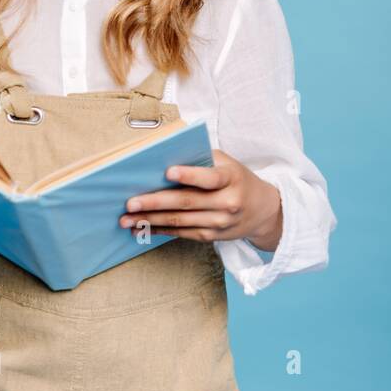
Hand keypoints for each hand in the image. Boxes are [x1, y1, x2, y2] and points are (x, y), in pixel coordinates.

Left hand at [119, 149, 283, 250]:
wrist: (263, 210)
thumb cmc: (238, 179)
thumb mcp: (228, 163)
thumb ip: (202, 158)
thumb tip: (166, 154)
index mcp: (231, 178)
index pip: (209, 178)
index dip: (189, 175)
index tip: (167, 172)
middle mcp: (227, 202)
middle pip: (187, 202)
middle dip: (155, 202)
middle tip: (131, 203)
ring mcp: (219, 222)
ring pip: (180, 221)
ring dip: (151, 220)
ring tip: (127, 218)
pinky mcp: (211, 236)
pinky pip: (182, 233)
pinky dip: (160, 230)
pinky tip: (142, 228)